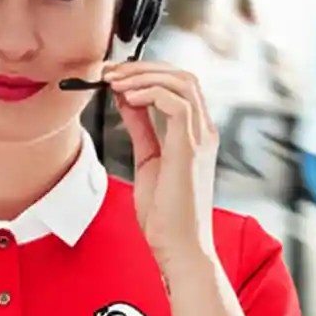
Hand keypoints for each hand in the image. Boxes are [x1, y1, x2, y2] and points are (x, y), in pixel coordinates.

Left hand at [102, 61, 219, 272]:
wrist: (179, 248)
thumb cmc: (167, 215)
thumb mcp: (149, 160)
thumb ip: (142, 128)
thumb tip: (127, 99)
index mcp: (197, 134)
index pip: (180, 85)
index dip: (147, 73)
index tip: (114, 76)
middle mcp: (204, 132)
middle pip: (183, 76)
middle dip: (144, 68)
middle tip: (110, 73)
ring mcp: (200, 139)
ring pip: (182, 83)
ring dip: (144, 76)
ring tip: (115, 83)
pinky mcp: (190, 150)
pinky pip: (177, 104)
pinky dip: (150, 93)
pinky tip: (126, 100)